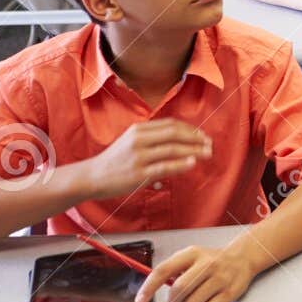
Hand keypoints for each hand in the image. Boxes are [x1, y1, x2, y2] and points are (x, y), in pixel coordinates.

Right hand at [83, 120, 212, 199]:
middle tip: (210, 144)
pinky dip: (181, 164)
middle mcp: (138, 140)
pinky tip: (193, 162)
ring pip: (172, 149)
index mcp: (138, 130)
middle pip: (174, 133)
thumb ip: (153, 139)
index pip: (170, 124)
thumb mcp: (131, 142)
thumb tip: (181, 142)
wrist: (92, 176)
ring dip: (194, 151)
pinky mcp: (138, 173)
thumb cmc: (116, 160)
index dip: (190, 129)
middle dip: (195, 138)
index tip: (203, 135)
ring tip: (207, 153)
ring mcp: (138, 156)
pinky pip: (165, 167)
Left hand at [134, 241, 259, 301]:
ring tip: (197, 297)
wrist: (242, 259)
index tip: (140, 301)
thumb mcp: (192, 257)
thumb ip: (173, 270)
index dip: (149, 287)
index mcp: (192, 254)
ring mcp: (220, 279)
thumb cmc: (211, 261)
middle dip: (174, 299)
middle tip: (180, 297)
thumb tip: (150, 289)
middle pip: (179, 290)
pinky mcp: (230, 293)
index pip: (164, 270)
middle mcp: (207, 264)